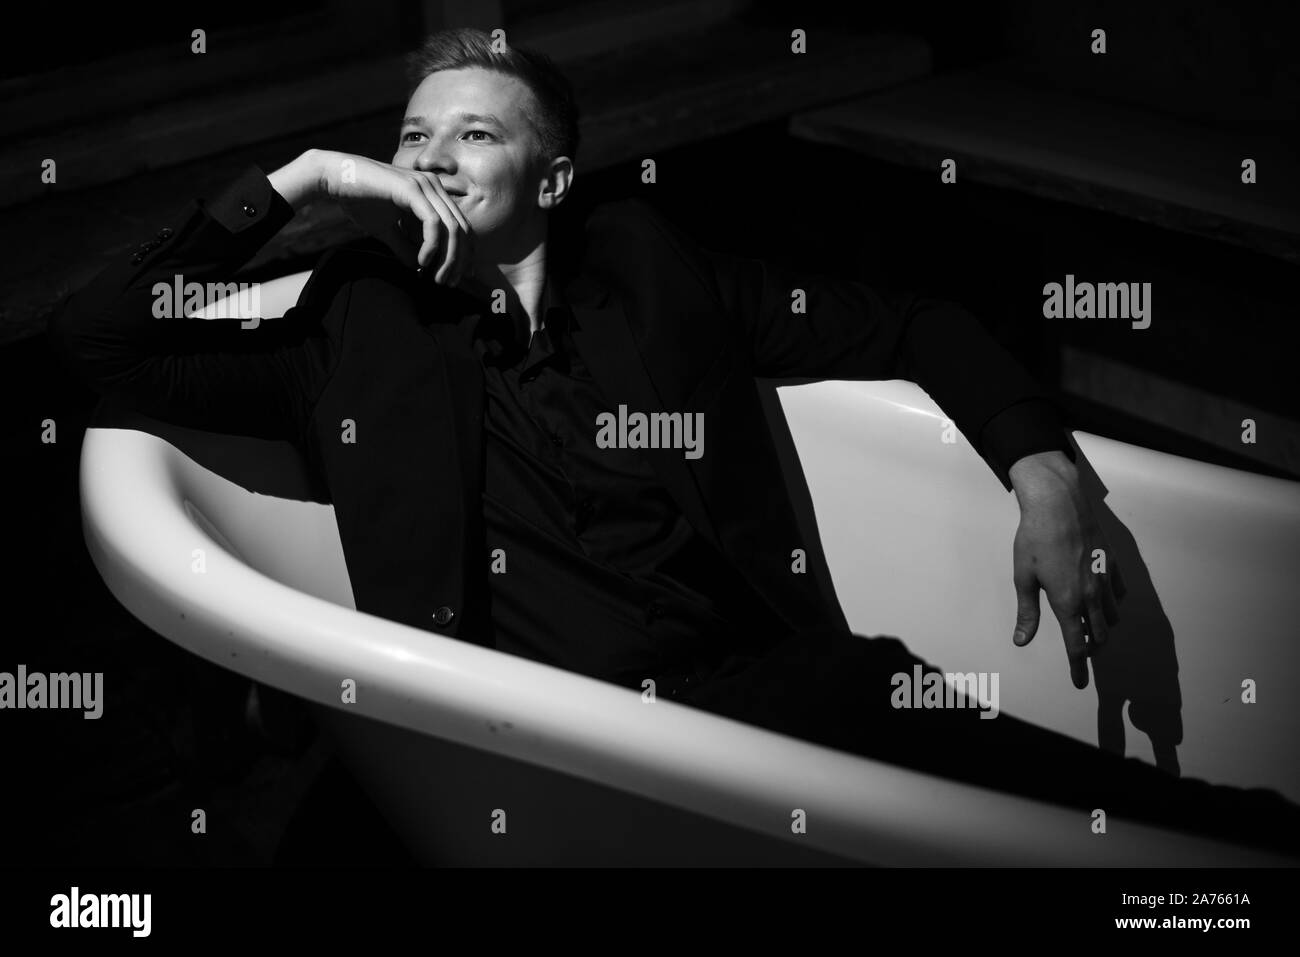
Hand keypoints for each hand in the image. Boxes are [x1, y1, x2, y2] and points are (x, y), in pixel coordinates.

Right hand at [315, 150, 473, 284]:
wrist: (333, 178)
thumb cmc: (359, 200)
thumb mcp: (387, 230)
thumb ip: (405, 247)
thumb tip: (417, 268)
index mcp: (433, 193)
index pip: (462, 226)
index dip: (465, 254)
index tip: (458, 277)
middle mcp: (434, 186)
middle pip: (463, 229)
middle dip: (460, 261)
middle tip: (448, 283)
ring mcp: (424, 185)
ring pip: (452, 228)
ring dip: (448, 258)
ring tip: (437, 278)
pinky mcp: (412, 189)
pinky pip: (432, 223)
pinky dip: (431, 246)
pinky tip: (422, 262)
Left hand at [1008, 450, 1124, 689]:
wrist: (1059, 504)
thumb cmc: (1035, 539)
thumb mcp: (1023, 577)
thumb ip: (1027, 612)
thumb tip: (1022, 640)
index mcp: (1067, 602)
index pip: (1076, 646)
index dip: (1078, 668)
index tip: (1078, 683)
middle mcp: (1092, 595)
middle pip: (1099, 636)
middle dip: (1090, 649)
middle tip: (1079, 652)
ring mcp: (1106, 579)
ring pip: (1112, 617)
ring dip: (1101, 628)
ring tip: (1088, 627)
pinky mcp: (1113, 563)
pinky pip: (1120, 594)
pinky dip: (1112, 604)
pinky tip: (1101, 600)